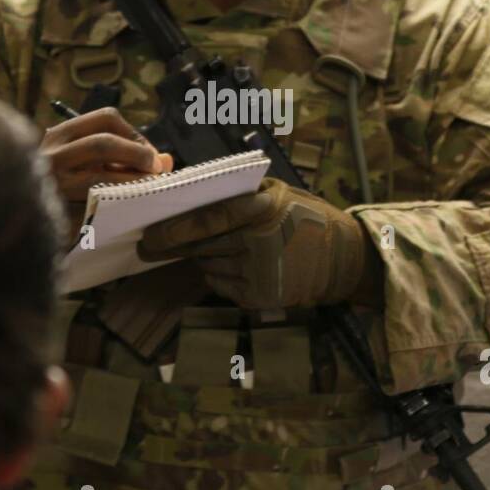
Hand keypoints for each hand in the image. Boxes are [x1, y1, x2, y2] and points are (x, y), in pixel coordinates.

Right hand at [40, 106, 171, 243]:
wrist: (25, 213)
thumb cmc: (63, 186)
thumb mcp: (88, 163)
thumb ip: (124, 157)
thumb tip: (167, 161)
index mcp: (61, 133)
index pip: (106, 118)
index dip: (136, 134)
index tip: (150, 155)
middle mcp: (52, 151)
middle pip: (104, 142)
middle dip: (138, 154)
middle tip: (155, 170)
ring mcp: (51, 180)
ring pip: (98, 175)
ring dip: (131, 180)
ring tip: (147, 187)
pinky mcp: (54, 207)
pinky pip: (93, 202)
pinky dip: (118, 200)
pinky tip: (129, 204)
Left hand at [137, 177, 369, 308]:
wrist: (341, 258)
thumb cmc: (303, 218)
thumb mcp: (277, 193)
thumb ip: (239, 194)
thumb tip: (187, 196)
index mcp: (263, 208)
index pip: (209, 219)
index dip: (175, 228)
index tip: (148, 234)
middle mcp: (260, 241)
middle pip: (202, 246)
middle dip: (172, 247)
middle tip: (149, 247)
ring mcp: (259, 272)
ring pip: (209, 266)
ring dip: (205, 259)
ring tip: (225, 250)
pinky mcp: (259, 296)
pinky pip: (222, 285)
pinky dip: (221, 276)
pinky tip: (239, 266)